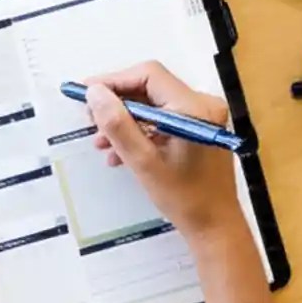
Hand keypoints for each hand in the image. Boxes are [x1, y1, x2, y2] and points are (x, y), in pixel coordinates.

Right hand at [85, 61, 244, 247]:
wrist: (215, 226)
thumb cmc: (185, 198)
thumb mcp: (143, 162)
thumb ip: (117, 124)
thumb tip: (95, 93)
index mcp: (194, 108)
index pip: (149, 75)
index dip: (114, 81)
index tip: (87, 92)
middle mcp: (203, 104)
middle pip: (150, 88)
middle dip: (118, 104)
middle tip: (91, 119)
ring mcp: (202, 116)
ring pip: (154, 105)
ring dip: (126, 120)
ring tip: (102, 142)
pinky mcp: (198, 128)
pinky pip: (163, 118)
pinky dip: (140, 130)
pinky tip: (120, 151)